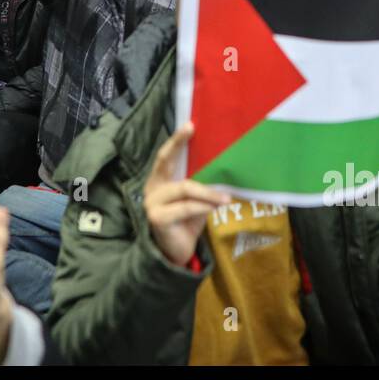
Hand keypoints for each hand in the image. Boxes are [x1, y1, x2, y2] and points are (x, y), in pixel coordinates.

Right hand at [143, 123, 230, 266]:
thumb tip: (222, 169)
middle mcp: (152, 189)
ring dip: (208, 194)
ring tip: (226, 199)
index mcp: (159, 182)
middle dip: (178, 144)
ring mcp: (152, 203)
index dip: (176, 140)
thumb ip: (200, 187)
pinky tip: (215, 208)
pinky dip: (203, 207)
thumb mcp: (195, 202)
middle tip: (193, 129)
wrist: (176, 254)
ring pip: (184, 189)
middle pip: (165, 162)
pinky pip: (186, 208)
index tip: (189, 125)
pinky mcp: (158, 218)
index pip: (165, 157)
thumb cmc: (186, 224)